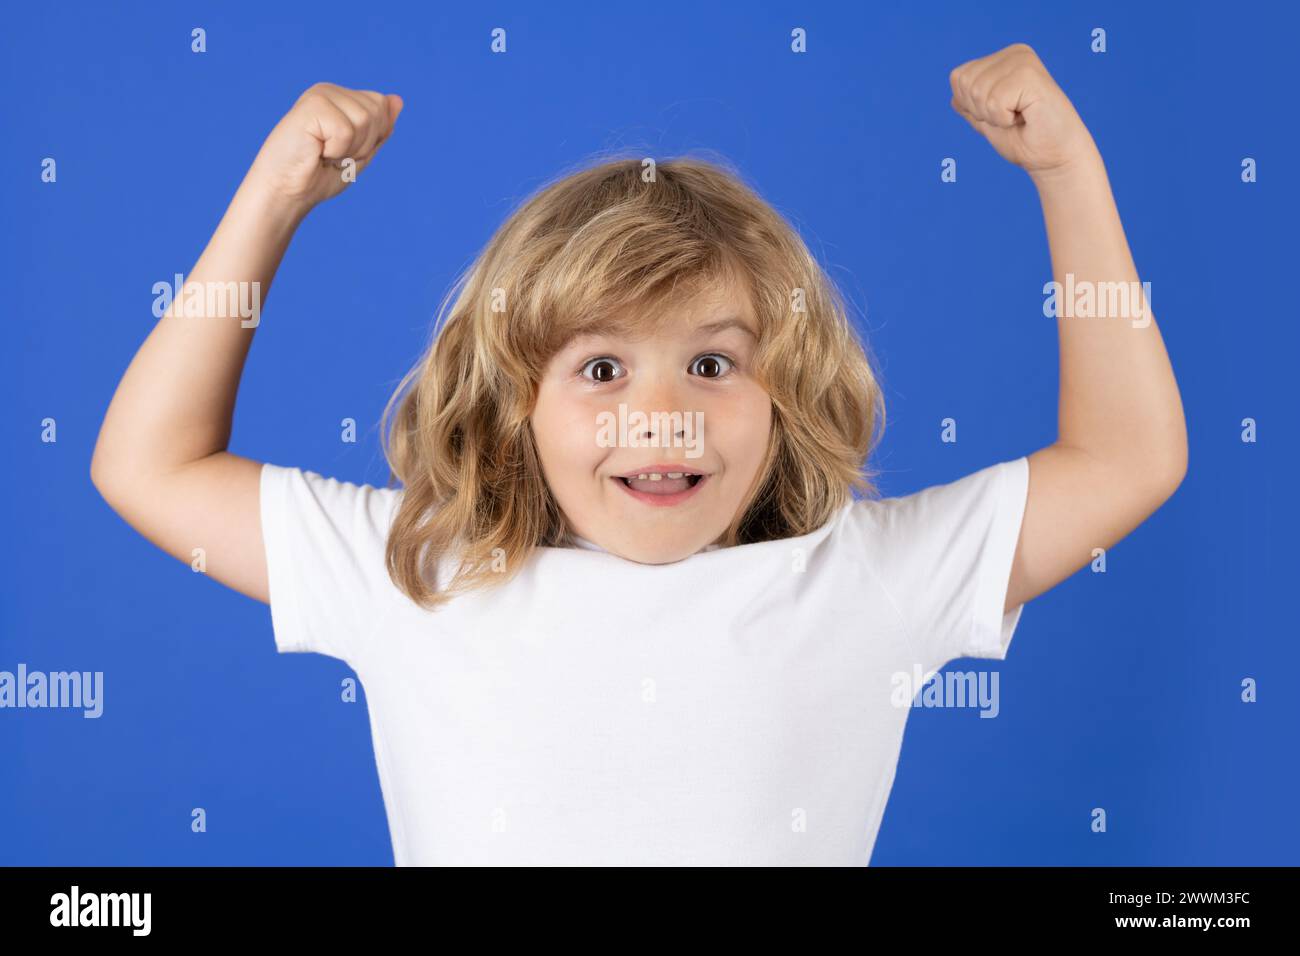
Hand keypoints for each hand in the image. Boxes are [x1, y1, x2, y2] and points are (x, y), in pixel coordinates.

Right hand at [245, 82, 402, 215]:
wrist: (286, 192)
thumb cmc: (318, 176)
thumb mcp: (360, 152)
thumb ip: (379, 128)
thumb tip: (398, 99)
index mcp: (341, 98)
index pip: (381, 106)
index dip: (372, 137)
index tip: (345, 150)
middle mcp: (330, 91)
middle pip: (377, 112)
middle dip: (363, 144)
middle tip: (332, 154)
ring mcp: (320, 95)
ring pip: (364, 120)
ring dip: (349, 149)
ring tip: (324, 153)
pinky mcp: (312, 106)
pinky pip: (346, 131)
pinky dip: (336, 151)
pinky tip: (316, 151)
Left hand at [949, 44, 1096, 181]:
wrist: (1054, 157)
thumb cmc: (1024, 140)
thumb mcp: (986, 118)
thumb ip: (970, 99)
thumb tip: (955, 79)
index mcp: (1003, 58)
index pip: (957, 78)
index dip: (971, 106)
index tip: (1000, 113)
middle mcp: (1015, 53)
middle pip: (964, 83)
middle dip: (980, 111)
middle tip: (1010, 117)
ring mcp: (1024, 61)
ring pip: (977, 92)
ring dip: (994, 116)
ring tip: (1019, 117)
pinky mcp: (1030, 75)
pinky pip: (994, 102)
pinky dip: (1004, 119)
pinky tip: (1026, 117)